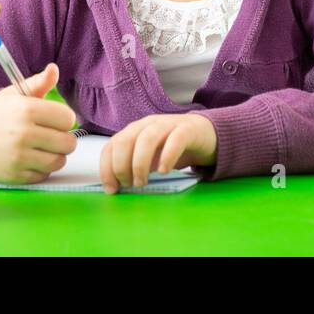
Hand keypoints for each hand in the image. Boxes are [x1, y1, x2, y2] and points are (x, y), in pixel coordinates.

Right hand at [0, 63, 76, 184]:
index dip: (64, 118)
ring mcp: (18, 157)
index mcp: (27, 110)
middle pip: (68, 142)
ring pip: (59, 161)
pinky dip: (42, 168)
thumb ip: (39, 82)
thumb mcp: (15, 93)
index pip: (68, 118)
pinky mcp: (14, 176)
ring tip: (44, 147)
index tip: (54, 118)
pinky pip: (44, 175)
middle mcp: (23, 135)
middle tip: (51, 134)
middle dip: (63, 138)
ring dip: (55, 155)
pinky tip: (31, 158)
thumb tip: (54, 68)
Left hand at [100, 113, 216, 193]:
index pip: (111, 145)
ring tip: (143, 182)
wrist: (207, 134)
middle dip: (121, 167)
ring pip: (147, 139)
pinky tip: (163, 171)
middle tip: (129, 185)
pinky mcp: (188, 129)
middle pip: (125, 141)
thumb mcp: (150, 157)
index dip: (107, 168)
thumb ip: (134, 166)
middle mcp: (148, 124)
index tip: (112, 189)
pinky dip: (166, 157)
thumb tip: (117, 186)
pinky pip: (175, 140)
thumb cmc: (173, 148)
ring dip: (140, 164)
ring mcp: (168, 124)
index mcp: (135, 130)